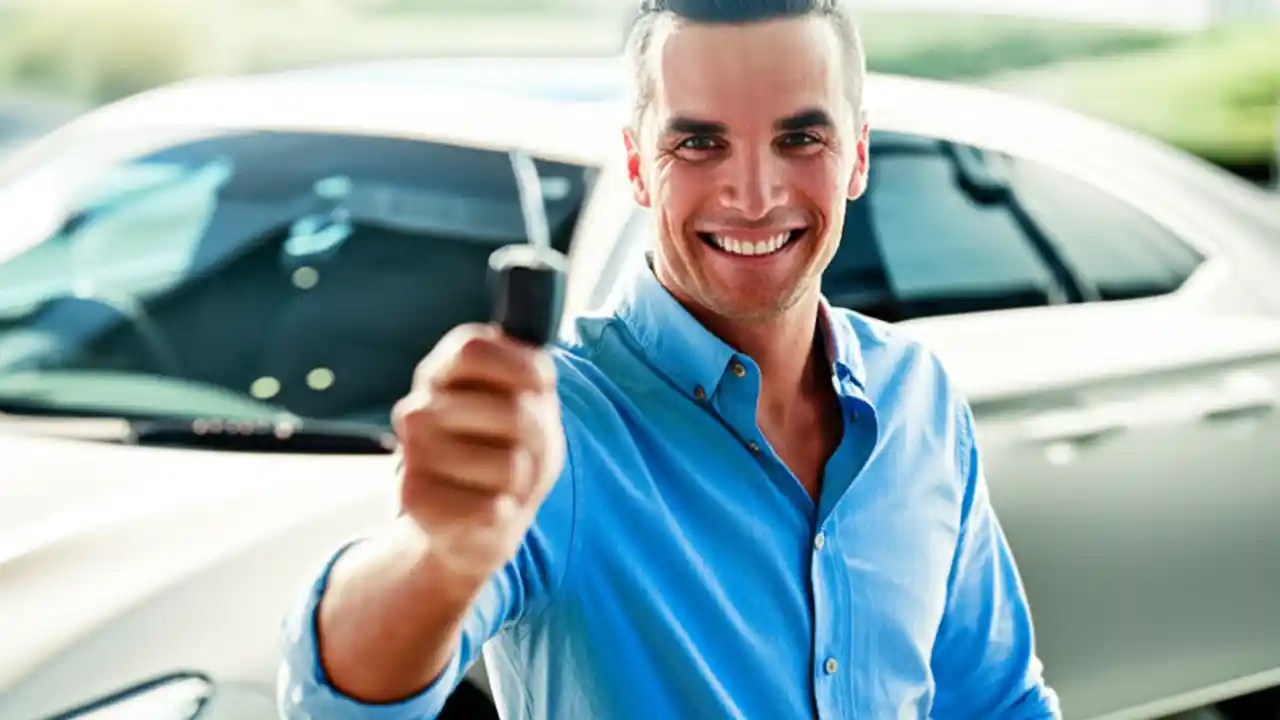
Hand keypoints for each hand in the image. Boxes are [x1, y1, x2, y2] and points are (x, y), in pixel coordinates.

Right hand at [391, 323, 565, 588]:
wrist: (475, 520)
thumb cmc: (508, 449)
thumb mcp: (532, 404)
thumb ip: (532, 377)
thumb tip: (538, 373)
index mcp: (443, 370)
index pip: (475, 348)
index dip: (519, 366)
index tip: (540, 387)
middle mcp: (418, 406)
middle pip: (515, 411)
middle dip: (539, 437)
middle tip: (524, 452)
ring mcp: (412, 451)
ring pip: (511, 465)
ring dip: (524, 481)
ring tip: (503, 484)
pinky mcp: (412, 497)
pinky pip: (492, 507)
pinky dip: (504, 514)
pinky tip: (486, 510)